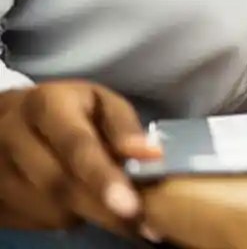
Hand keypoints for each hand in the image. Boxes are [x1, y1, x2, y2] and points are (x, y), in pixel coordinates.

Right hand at [0, 81, 162, 240]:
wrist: (8, 119)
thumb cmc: (68, 110)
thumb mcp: (101, 102)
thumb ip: (125, 127)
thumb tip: (151, 155)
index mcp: (45, 105)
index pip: (75, 146)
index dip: (103, 178)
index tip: (131, 206)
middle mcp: (12, 136)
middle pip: (59, 185)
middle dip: (103, 209)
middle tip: (141, 224)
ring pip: (49, 209)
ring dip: (87, 214)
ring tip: (111, 205)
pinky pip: (35, 221)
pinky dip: (65, 219)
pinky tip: (80, 205)